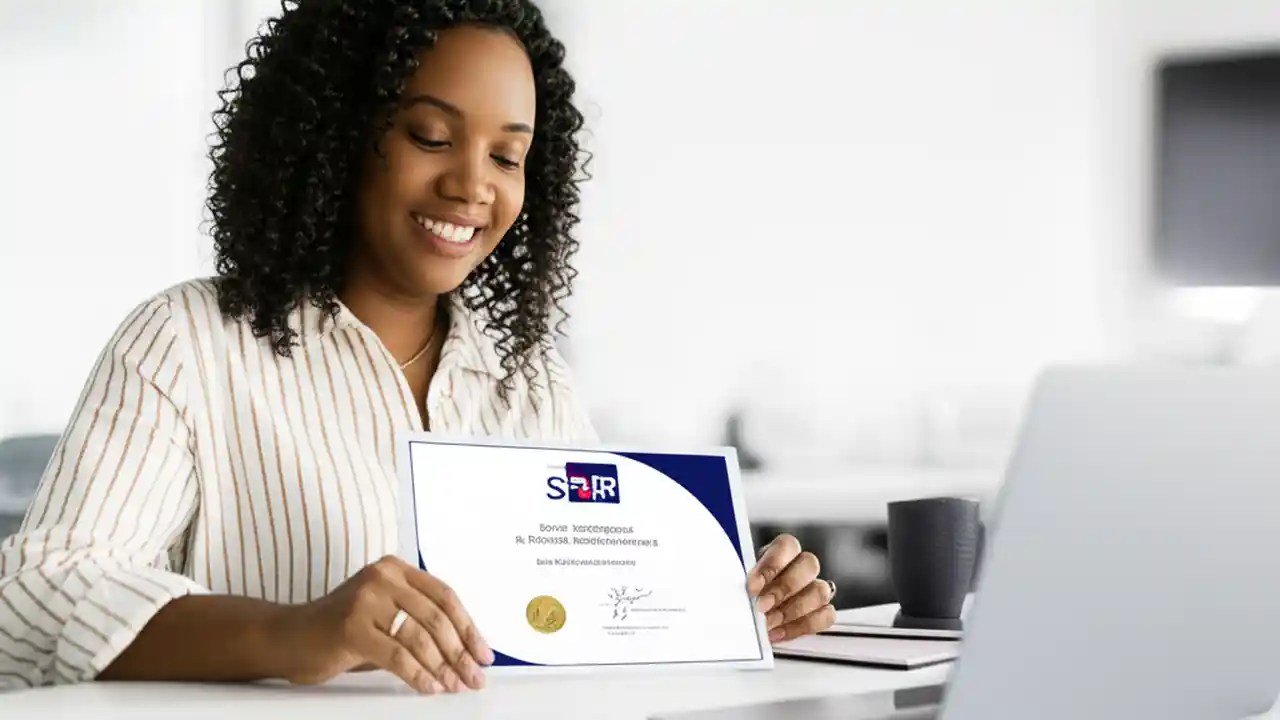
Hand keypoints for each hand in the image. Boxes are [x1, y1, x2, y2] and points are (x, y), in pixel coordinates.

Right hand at [273, 555, 492, 693]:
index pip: (445, 596)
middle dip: (461, 652)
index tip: (484, 653)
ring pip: (420, 637)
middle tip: (474, 677)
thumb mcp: (385, 615)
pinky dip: (419, 675)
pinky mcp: (351, 626)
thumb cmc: (341, 629)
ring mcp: (366, 599)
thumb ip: (419, 623)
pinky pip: (398, 656)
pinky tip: (430, 688)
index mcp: (395, 568)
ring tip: (455, 686)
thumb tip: (465, 653)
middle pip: (437, 616)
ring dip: (443, 667)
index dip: (469, 627)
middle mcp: (383, 576)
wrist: (290, 637)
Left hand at [747, 534, 835, 642]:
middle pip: (809, 565)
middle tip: (762, 606)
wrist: (753, 611)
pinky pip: (826, 616)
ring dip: (793, 610)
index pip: (788, 545)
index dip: (771, 565)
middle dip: (783, 589)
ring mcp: (817, 588)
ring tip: (769, 623)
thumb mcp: (743, 579)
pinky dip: (802, 627)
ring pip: (820, 591)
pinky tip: (780, 632)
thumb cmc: (750, 590)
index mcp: (784, 550)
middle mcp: (804, 566)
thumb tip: (740, 592)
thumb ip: (745, 581)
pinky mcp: (823, 611)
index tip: (752, 586)